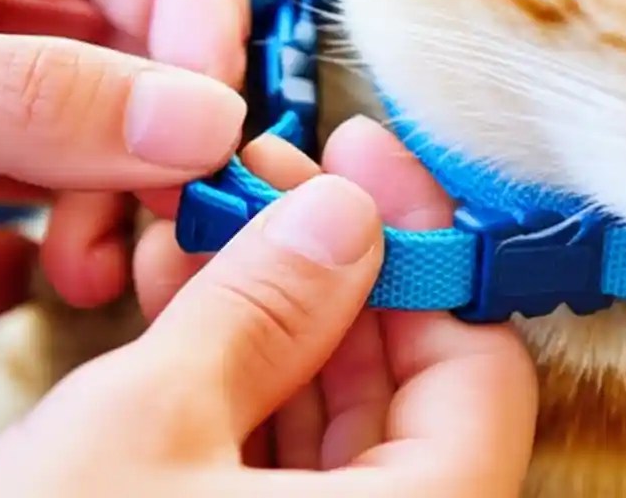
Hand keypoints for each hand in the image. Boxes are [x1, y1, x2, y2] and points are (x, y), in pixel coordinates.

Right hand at [0, 118, 537, 497]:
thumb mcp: (144, 430)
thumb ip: (260, 310)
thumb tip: (343, 214)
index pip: (481, 369)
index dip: (427, 250)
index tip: (371, 164)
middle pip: (410, 386)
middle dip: (335, 269)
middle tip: (272, 180)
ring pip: (340, 418)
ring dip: (279, 313)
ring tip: (207, 226)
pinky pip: (283, 459)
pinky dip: (243, 379)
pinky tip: (185, 303)